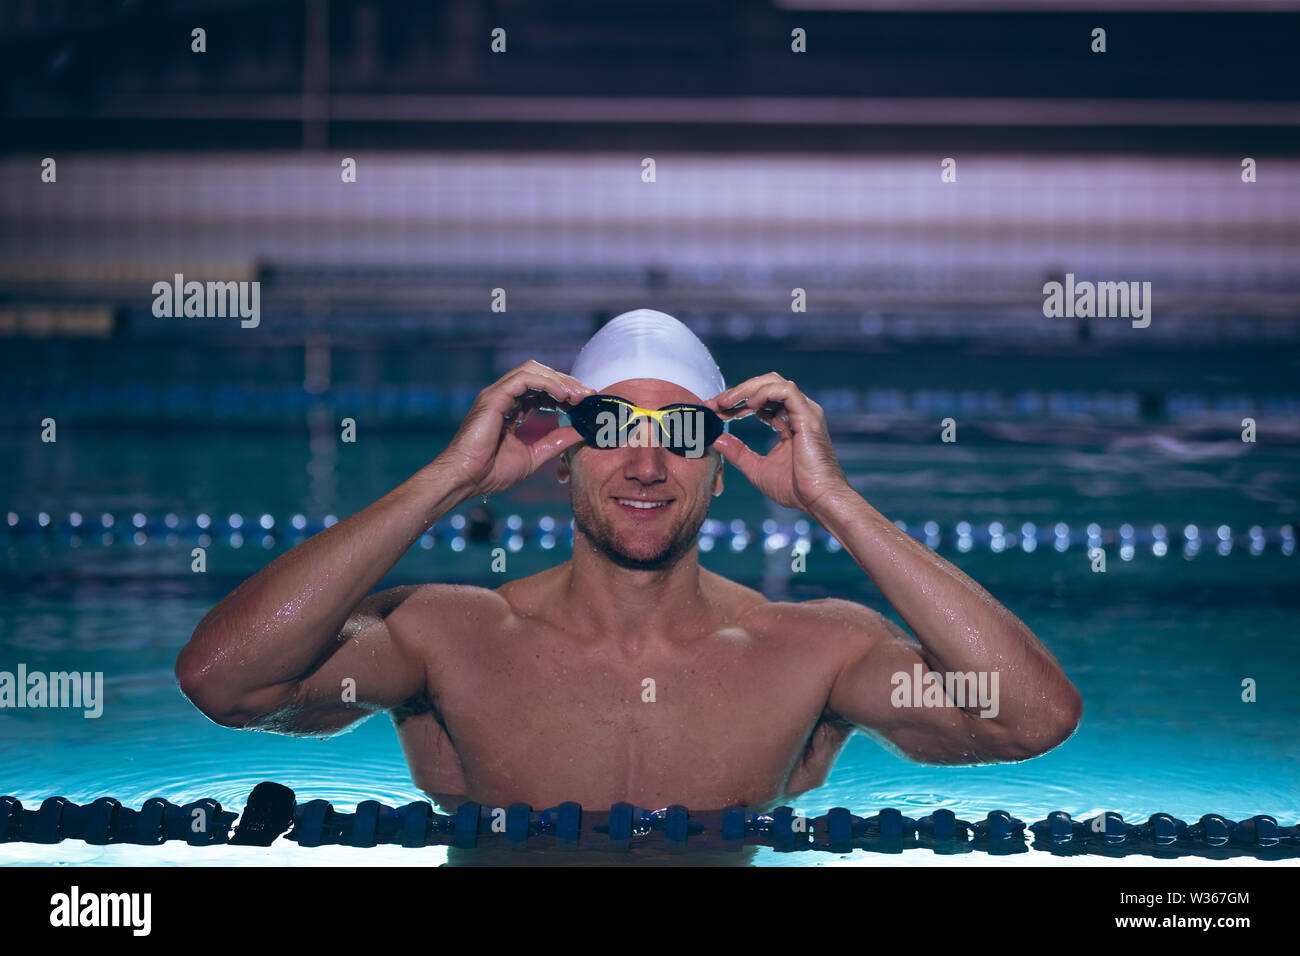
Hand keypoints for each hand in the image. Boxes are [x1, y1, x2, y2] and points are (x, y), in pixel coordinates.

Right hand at [437, 360, 593, 496]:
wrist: (466, 479)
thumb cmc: (490, 472)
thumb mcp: (534, 456)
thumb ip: (555, 442)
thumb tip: (580, 432)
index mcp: (511, 409)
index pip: (542, 390)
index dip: (565, 393)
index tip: (586, 403)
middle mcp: (504, 397)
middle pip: (540, 375)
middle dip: (567, 382)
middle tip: (588, 395)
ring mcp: (497, 394)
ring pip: (533, 371)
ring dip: (559, 380)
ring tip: (579, 395)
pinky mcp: (493, 397)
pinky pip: (524, 379)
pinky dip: (547, 383)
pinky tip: (564, 395)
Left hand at [707, 373, 851, 513]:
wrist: (817, 500)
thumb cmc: (795, 489)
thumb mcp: (756, 468)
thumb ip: (737, 452)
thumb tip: (716, 438)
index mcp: (788, 422)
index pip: (759, 401)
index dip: (735, 403)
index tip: (713, 411)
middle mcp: (798, 412)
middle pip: (765, 386)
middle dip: (737, 393)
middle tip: (715, 404)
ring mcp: (805, 411)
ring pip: (774, 382)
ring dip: (746, 389)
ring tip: (726, 403)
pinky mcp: (809, 415)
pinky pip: (786, 390)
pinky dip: (765, 393)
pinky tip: (749, 405)